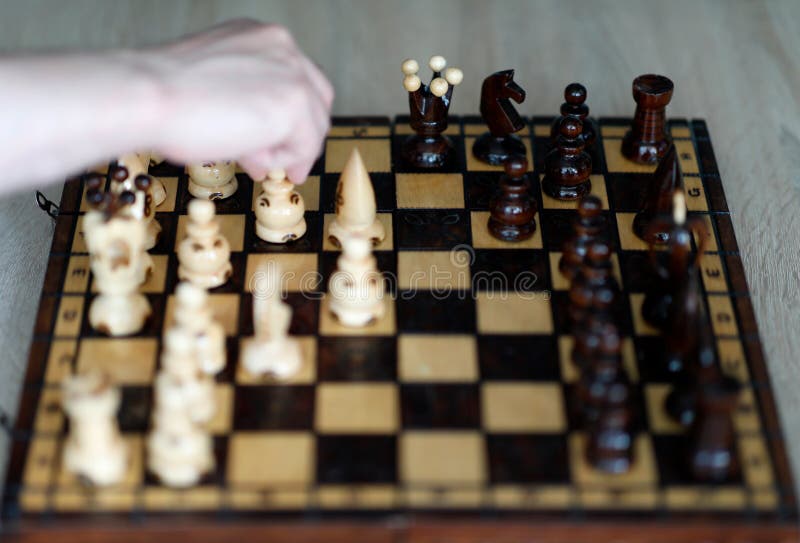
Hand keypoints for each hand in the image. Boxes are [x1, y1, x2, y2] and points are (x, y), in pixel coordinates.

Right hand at [148, 19, 332, 182]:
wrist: (148, 95)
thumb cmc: (164, 94)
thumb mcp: (215, 87)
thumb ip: (245, 103)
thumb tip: (262, 142)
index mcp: (259, 37)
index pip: (296, 77)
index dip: (290, 114)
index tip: (278, 138)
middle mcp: (281, 46)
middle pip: (316, 99)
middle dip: (299, 134)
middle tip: (279, 160)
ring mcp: (292, 73)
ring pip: (314, 125)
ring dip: (287, 151)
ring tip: (255, 163)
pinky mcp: (295, 105)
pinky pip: (306, 145)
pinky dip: (286, 161)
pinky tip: (256, 163)